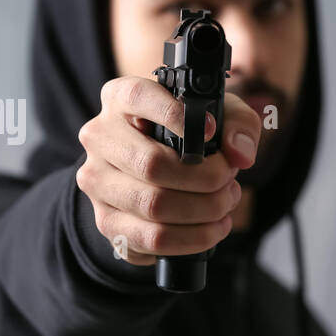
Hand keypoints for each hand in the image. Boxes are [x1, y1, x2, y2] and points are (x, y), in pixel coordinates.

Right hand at [76, 76, 261, 264]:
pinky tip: (212, 228)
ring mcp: (97, 182)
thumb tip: (239, 154)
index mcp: (119, 99)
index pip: (137, 97)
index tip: (210, 132)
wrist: (155, 173)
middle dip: (206, 178)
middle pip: (152, 164)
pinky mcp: (106, 221)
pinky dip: (193, 238)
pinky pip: (152, 238)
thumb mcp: (219, 116)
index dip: (176, 115)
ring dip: (203, 209)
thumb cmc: (187, 136)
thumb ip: (238, 124)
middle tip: (228, 179)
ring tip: (225, 203)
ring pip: (153, 205)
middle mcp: (99, 138)